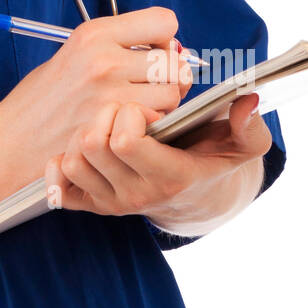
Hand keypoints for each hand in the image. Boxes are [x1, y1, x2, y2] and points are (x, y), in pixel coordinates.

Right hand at [0, 7, 194, 190]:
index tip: (151, 52)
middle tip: (149, 87)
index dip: (164, 39)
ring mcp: (110, 93)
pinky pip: (158, 122)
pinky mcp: (113, 126)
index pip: (164, 22)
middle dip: (169, 75)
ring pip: (172, 93)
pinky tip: (129, 128)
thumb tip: (171, 49)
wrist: (12, 140)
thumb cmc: (42, 99)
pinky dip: (152, 127)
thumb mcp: (74, 55)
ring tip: (137, 109)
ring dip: (163, 104)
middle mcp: (104, 58)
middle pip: (174, 60)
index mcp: (94, 33)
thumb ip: (120, 47)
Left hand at [45, 92, 271, 228]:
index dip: (130, 112)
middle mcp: (137, 194)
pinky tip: (80, 148)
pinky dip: (61, 163)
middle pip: (94, 144)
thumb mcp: (241, 145)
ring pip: (74, 159)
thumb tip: (247, 101)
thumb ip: (250, 126)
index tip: (145, 106)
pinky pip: (58, 185)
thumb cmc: (212, 158)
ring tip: (106, 124)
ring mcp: (111, 202)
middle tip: (122, 109)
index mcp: (170, 176)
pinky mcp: (91, 205)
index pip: (126, 140)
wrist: (194, 195)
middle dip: (105, 113)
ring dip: (85, 132)